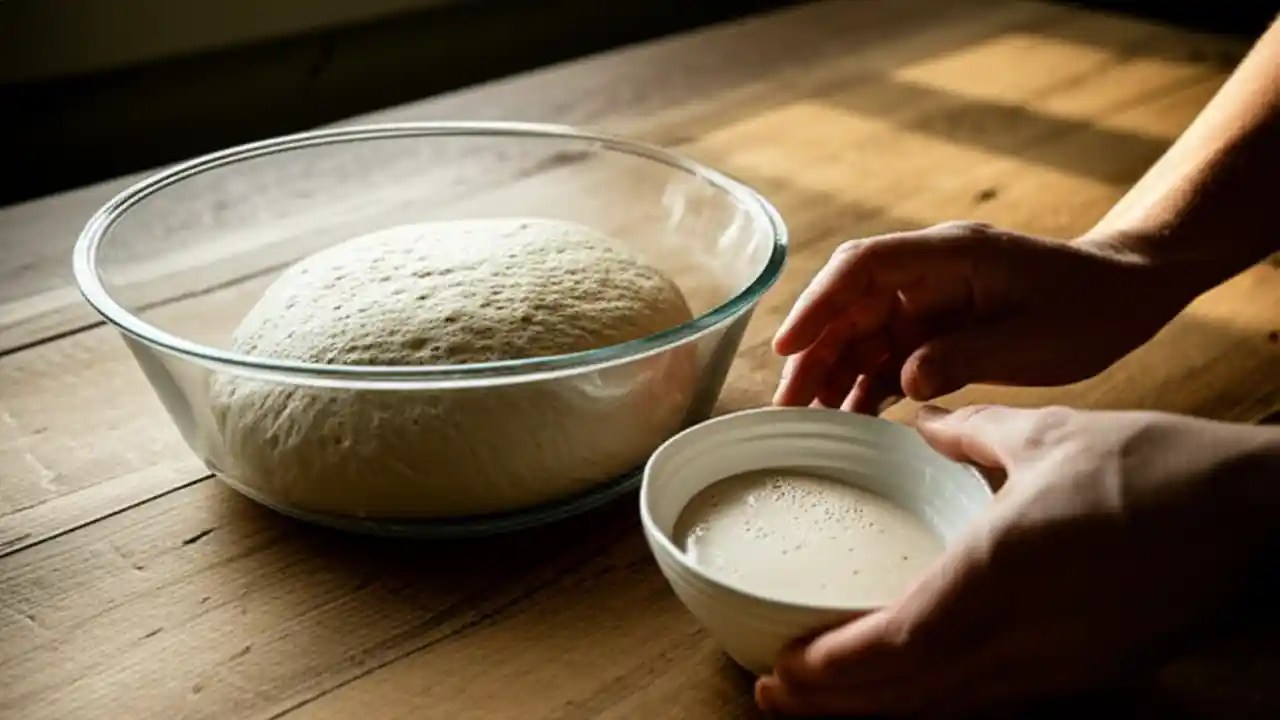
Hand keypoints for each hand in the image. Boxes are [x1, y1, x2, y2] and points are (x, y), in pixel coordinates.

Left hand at [756, 404, 1278, 716]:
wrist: (1258, 518)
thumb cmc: (1156, 468)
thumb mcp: (1047, 433)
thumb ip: (969, 433)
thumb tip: (925, 424)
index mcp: (998, 574)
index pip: (894, 645)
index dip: (831, 668)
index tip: (782, 664)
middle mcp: (1021, 638)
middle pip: (907, 695)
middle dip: (833, 705)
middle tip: (772, 695)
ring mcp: (1057, 668)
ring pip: (947, 709)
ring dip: (878, 710)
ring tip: (823, 701)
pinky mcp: (1086, 675)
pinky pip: (992, 703)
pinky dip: (935, 704)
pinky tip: (908, 690)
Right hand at [771, 223, 1194, 412]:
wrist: (1127, 295)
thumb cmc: (1089, 305)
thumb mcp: (1033, 338)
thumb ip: (965, 356)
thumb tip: (902, 381)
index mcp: (948, 255)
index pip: (861, 267)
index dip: (818, 304)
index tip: (788, 347)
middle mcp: (928, 273)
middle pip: (850, 307)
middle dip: (815, 354)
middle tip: (786, 406)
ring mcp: (930, 302)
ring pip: (862, 335)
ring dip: (834, 375)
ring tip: (808, 421)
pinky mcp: (938, 331)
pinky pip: (889, 357)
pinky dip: (868, 386)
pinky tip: (850, 419)